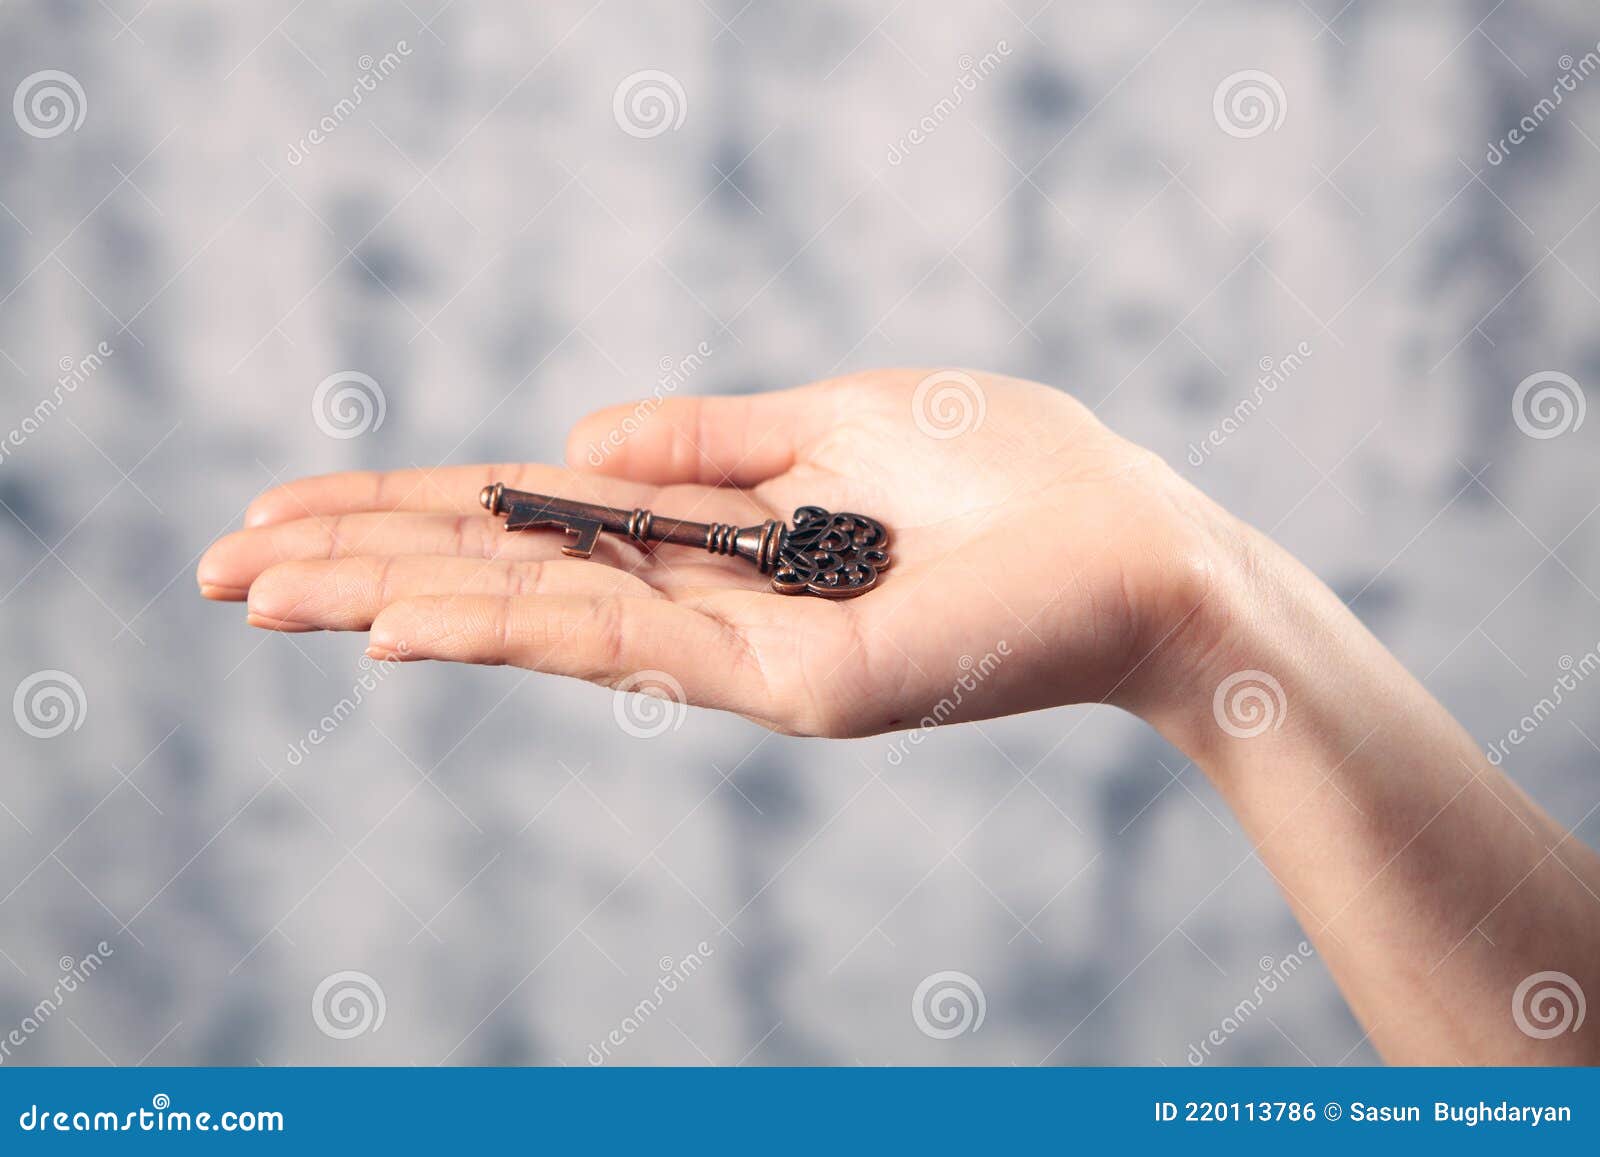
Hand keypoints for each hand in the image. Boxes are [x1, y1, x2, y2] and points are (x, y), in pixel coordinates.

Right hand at [198, 369, 1225, 735]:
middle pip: (509, 575)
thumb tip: (568, 442)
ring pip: (538, 619)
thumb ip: (701, 442)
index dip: (414, 510)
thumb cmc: (1012, 477)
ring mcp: (739, 651)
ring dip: (396, 599)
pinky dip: (505, 627)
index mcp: (717, 531)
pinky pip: (626, 646)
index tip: (299, 501)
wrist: (1140, 553)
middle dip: (367, 561)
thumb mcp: (836, 423)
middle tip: (224, 564)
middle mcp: (708, 600)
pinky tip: (396, 619)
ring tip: (264, 591)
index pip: (536, 521)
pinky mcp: (790, 683)